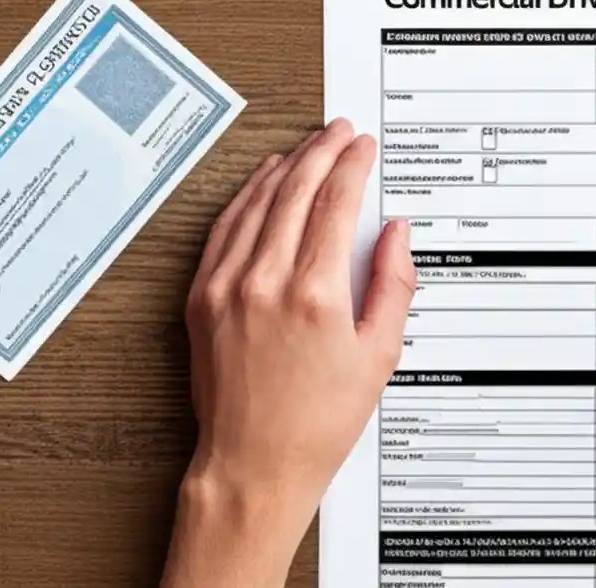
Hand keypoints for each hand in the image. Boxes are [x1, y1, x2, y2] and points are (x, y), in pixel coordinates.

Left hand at [162, 119, 414, 587]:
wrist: (254, 463)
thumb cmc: (317, 421)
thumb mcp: (379, 355)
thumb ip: (393, 284)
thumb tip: (395, 232)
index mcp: (315, 294)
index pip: (336, 202)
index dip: (353, 164)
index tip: (364, 147)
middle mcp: (265, 281)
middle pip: (295, 189)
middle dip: (321, 151)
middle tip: (340, 132)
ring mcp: (226, 287)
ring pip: (256, 201)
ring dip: (284, 165)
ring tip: (307, 147)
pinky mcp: (200, 298)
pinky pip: (224, 228)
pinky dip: (247, 196)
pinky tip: (263, 184)